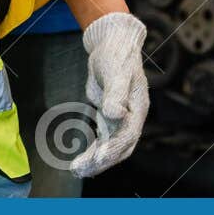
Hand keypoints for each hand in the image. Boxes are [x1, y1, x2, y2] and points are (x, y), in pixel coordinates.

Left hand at [70, 11, 148, 177]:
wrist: (112, 44)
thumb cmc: (116, 55)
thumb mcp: (116, 72)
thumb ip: (116, 93)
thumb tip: (116, 114)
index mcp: (137, 108)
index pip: (127, 135)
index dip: (113, 149)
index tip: (97, 159)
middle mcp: (131, 117)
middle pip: (120, 146)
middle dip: (103, 161)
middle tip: (81, 170)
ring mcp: (121, 119)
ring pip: (110, 146)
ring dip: (96, 160)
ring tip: (76, 170)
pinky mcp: (109, 117)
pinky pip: (103, 139)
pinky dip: (93, 151)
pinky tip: (81, 161)